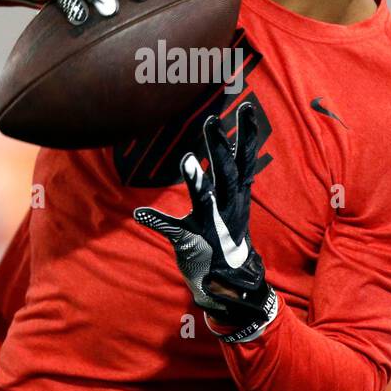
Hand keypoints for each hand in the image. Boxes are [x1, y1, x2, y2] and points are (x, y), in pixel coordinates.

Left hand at [134, 103, 278, 342]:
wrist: (231, 282)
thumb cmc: (225, 235)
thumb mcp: (232, 199)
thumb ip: (226, 170)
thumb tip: (225, 139)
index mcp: (238, 194)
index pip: (245, 159)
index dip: (247, 134)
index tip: (249, 107)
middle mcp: (229, 208)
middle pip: (229, 172)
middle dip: (220, 147)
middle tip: (212, 120)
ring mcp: (213, 226)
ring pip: (208, 199)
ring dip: (197, 180)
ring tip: (188, 158)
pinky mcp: (194, 244)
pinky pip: (174, 231)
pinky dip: (158, 221)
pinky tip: (141, 211)